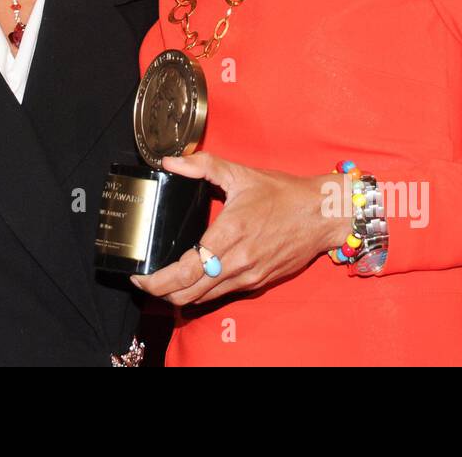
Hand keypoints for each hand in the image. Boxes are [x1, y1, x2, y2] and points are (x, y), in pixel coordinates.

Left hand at [130, 153, 347, 305]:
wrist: (322, 214)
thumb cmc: (283, 193)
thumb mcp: (241, 173)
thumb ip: (202, 165)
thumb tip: (171, 161)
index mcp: (229, 233)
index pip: (184, 270)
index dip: (156, 281)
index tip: (139, 277)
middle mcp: (238, 261)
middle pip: (188, 293)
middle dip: (161, 293)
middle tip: (144, 282)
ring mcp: (249, 275)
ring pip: (204, 298)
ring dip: (179, 296)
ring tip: (163, 282)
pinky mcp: (258, 282)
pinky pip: (222, 294)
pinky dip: (202, 291)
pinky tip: (193, 279)